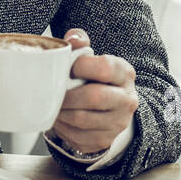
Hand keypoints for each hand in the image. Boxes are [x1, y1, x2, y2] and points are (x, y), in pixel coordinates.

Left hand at [50, 28, 139, 154]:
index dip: (80, 66)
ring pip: (82, 119)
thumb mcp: (92, 57)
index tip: (68, 68)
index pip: (104, 67)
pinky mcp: (105, 140)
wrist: (111, 107)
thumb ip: (80, 43)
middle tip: (54, 91)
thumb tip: (72, 39)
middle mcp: (127, 99)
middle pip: (94, 97)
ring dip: (61, 112)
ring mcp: (118, 123)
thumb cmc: (96, 78)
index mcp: (125, 73)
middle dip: (68, 94)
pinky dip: (62, 127)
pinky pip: (77, 136)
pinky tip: (59, 117)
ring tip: (53, 104)